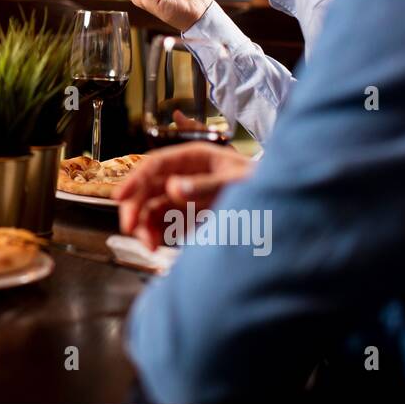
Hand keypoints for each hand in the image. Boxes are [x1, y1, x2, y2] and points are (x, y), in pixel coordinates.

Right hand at [114, 142, 254, 249]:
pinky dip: (155, 235)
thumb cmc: (263, 184)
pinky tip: (155, 245)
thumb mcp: (236, 181)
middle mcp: (184, 176)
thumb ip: (206, 186)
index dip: (135, 179)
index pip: (156, 164)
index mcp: (194, 158)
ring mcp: (186, 197)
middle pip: (148, 187)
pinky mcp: (189, 218)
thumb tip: (173, 189)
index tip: (121, 197)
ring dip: (144, 225)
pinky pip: (163, 224)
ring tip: (149, 244)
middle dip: (135, 207)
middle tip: (129, 227)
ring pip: (151, 208)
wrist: (283, 209)